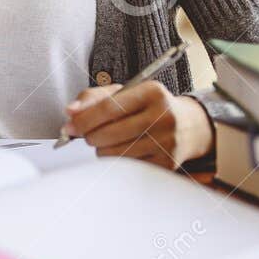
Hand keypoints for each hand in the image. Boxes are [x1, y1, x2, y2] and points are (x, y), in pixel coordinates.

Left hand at [61, 81, 212, 169]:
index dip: (84, 120)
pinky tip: (122, 150)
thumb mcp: (124, 93)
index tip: (69, 127)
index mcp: (152, 92)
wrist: (188, 126)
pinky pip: (128, 166)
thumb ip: (93, 98)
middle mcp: (163, 116)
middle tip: (88, 135)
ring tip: (106, 141)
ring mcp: (167, 142)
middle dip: (90, 136)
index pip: (109, 108)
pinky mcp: (167, 163)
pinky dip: (117, 160)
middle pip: (109, 134)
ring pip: (116, 153)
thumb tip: (70, 111)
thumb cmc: (148, 107)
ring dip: (102, 150)